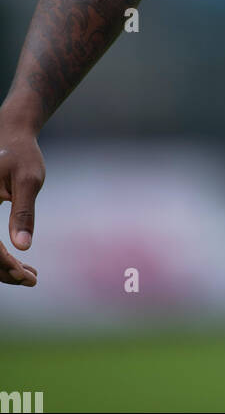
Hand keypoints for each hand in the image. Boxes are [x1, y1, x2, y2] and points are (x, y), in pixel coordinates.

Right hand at [0, 119, 44, 286]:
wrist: (11, 134)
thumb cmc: (21, 154)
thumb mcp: (28, 180)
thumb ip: (24, 212)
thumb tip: (23, 247)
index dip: (4, 265)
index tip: (27, 276)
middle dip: (4, 272)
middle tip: (33, 279)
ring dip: (1, 268)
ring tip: (31, 275)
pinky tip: (20, 264)